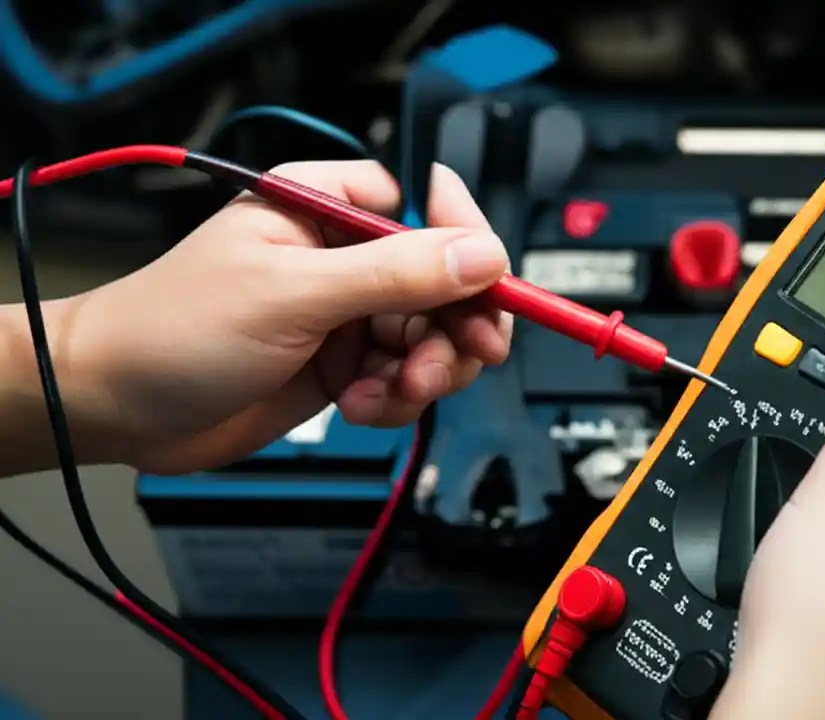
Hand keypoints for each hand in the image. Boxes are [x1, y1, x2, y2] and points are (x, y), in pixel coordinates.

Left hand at [37, 160, 510, 474]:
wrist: (115, 408)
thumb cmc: (174, 328)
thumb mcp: (294, 295)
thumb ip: (394, 275)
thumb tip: (481, 254)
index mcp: (326, 207)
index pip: (428, 211)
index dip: (469, 245)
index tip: (495, 286)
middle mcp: (344, 258)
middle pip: (446, 284)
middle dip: (453, 328)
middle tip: (453, 360)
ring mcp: (346, 315)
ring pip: (432, 338)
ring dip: (424, 373)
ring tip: (385, 393)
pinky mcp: (343, 366)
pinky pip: (405, 380)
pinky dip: (395, 400)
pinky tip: (359, 408)